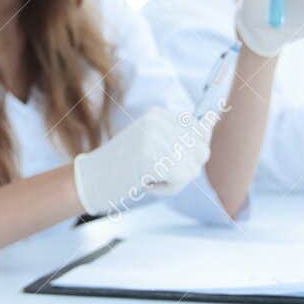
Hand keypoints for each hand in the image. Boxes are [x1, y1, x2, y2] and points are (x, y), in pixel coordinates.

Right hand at [73, 107, 210, 215]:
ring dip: (174, 182)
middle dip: (186, 169)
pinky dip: (167, 188)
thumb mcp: (153, 147)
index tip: (176, 161)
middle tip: (159, 173)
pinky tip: (147, 183)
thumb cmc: (123, 168)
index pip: (198, 130)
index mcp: (158, 115)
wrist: (92, 180)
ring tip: (149, 177)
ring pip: (192, 168)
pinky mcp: (152, 156)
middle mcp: (159, 121)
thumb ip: (181, 141)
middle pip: (201, 151)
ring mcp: (155, 137)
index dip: (194, 151)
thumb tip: (211, 122)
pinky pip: (181, 179)